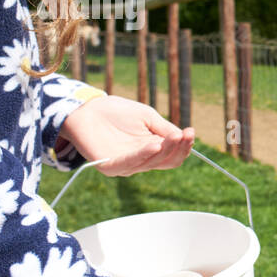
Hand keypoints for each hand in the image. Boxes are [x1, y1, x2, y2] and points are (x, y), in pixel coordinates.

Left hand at [58, 95, 193, 176]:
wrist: (86, 109)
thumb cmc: (116, 112)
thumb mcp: (147, 117)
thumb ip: (164, 128)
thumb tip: (185, 137)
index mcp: (151, 150)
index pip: (173, 155)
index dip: (184, 146)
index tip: (190, 132)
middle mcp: (141, 161)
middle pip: (167, 161)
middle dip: (178, 148)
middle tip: (184, 134)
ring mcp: (126, 166)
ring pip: (152, 163)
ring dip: (165, 150)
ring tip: (173, 137)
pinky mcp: (110, 167)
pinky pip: (131, 163)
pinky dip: (144, 155)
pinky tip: (154, 145)